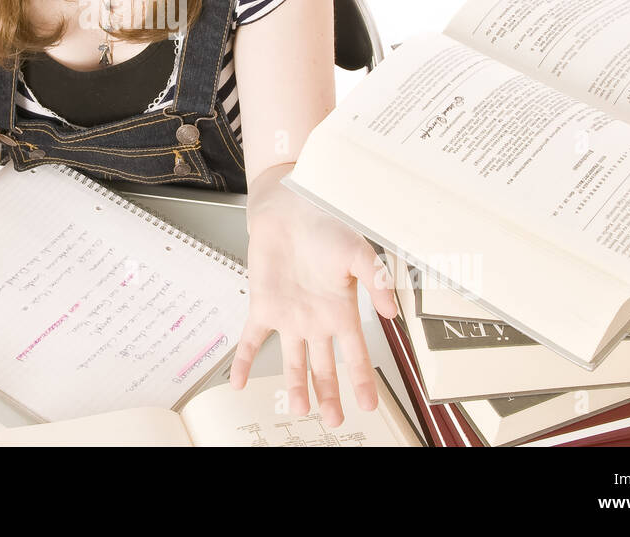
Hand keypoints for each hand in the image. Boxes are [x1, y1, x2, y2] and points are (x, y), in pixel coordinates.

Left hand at [229, 166, 398, 426]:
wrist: (289, 208)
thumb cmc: (327, 225)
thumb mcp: (358, 252)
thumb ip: (377, 281)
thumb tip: (393, 312)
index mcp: (341, 311)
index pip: (356, 355)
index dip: (363, 381)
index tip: (369, 404)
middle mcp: (316, 320)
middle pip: (325, 367)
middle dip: (330, 394)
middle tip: (334, 420)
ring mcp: (289, 316)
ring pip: (292, 361)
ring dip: (296, 386)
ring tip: (301, 408)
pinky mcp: (263, 306)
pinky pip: (252, 340)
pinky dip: (243, 361)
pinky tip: (237, 382)